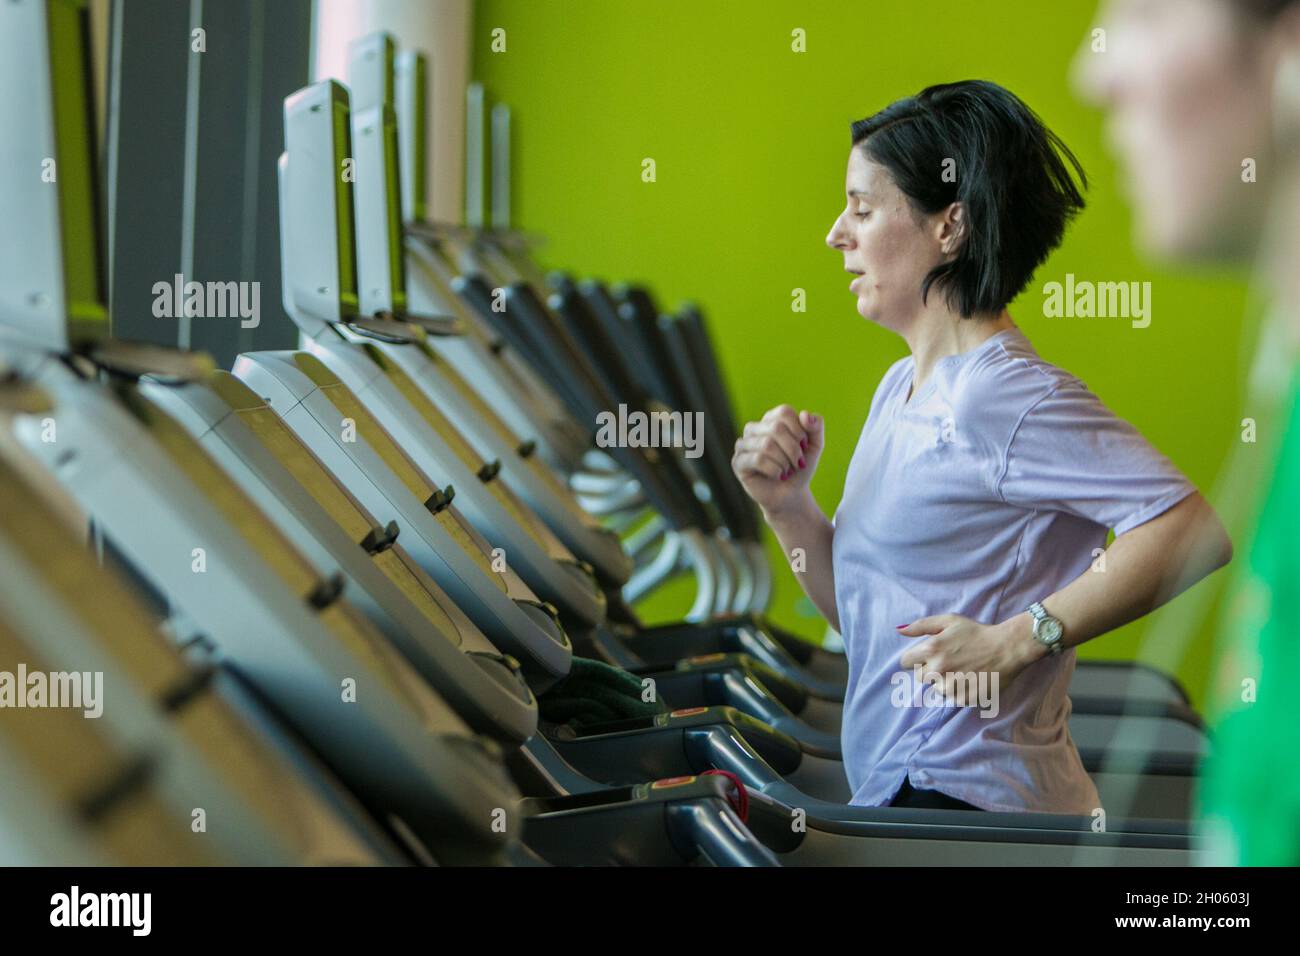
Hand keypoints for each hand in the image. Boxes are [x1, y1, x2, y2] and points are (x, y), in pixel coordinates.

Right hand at [731, 405, 823, 517]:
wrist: (791, 494)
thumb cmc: (799, 468)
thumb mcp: (814, 445)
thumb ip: (816, 426)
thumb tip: (804, 414)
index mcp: (770, 419)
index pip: (784, 412)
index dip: (799, 430)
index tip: (804, 447)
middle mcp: (753, 429)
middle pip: (776, 428)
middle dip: (793, 449)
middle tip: (798, 463)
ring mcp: (742, 445)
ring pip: (767, 445)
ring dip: (785, 462)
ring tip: (787, 471)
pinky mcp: (737, 462)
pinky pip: (758, 460)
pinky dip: (774, 470)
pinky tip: (778, 476)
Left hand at [897, 613, 1041, 701]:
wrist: (1006, 648)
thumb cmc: (977, 633)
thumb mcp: (949, 621)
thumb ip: (921, 625)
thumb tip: (899, 631)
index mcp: (931, 649)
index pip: (906, 662)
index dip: (915, 658)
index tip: (927, 656)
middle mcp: (938, 670)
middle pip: (919, 677)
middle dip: (929, 670)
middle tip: (948, 662)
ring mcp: (951, 687)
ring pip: (936, 689)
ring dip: (944, 682)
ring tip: (961, 670)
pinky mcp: (963, 699)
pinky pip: (951, 698)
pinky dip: (958, 691)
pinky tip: (970, 679)